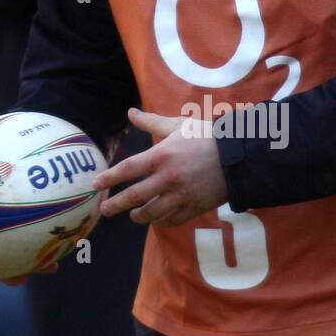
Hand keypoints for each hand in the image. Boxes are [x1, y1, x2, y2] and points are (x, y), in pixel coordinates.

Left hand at [93, 107, 227, 226]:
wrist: (240, 156)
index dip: (109, 177)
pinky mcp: (195, 207)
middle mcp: (169, 178)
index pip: (128, 169)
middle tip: (104, 209)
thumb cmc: (207, 137)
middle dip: (116, 205)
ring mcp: (182, 195)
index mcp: (162, 155)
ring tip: (132, 216)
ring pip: (152, 213)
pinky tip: (156, 219)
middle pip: (135, 196)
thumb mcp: (179, 125)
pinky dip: (161, 222)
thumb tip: (131, 113)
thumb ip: (152, 122)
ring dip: (138, 216)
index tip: (96, 184)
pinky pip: (172, 220)